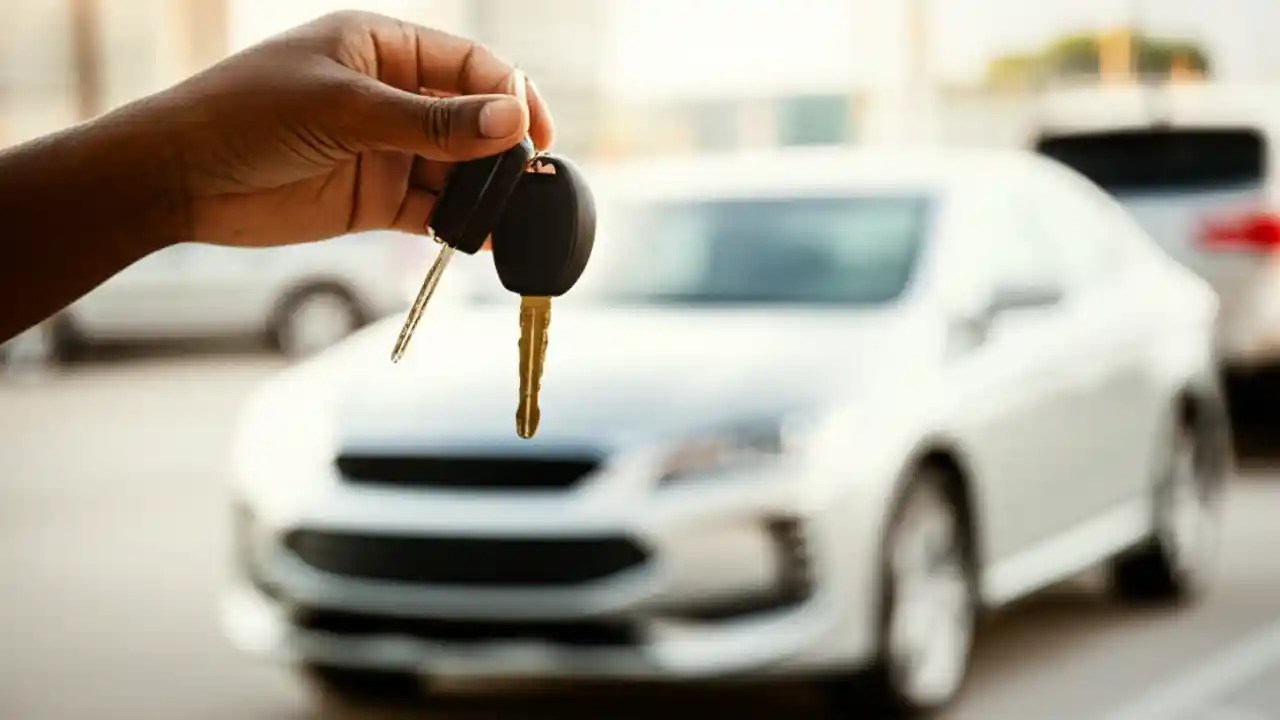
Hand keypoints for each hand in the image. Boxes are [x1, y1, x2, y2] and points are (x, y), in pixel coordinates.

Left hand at [160, 10, 554, 247]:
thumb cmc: (249, 116)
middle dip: (503, 150)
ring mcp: (385, 149)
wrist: (181, 177)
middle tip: (532, 182)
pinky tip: (483, 240)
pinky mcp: (375, 198)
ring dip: (485, 193)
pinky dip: (459, 226)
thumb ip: (432, 122)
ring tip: (513, 218)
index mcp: (383, 48)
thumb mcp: (346, 110)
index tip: (535, 134)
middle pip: (471, 120)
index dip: (510, 95)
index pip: (469, 64)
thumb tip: (510, 121)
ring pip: (457, 170)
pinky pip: (433, 210)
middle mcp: (392, 96)